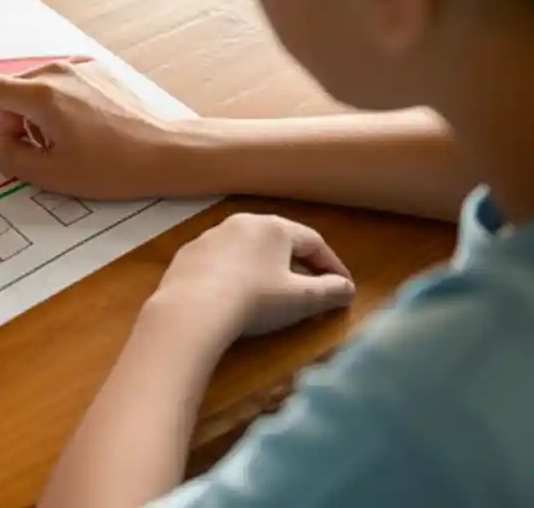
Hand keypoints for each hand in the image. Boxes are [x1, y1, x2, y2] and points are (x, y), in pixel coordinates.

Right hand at [0, 59, 200, 199]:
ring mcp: (77, 69)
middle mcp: (56, 73)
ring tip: (69, 147)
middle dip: (13, 128)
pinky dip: (56, 112)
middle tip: (44, 157)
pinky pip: (56, 90)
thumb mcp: (53, 176)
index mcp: (42, 97)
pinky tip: (85, 132)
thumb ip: (9, 156)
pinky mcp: (94, 72)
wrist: (168, 152)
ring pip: (31, 96)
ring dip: (36, 122)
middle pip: (8, 99)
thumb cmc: (113, 169)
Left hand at [149, 214, 355, 338]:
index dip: (332, 265)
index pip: (313, 242)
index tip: (343, 286)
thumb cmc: (254, 300)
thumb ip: (330, 291)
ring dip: (264, 267)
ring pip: (246, 249)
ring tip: (272, 290)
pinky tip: (233, 294)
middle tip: (311, 286)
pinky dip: (233, 274)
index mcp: (273, 228)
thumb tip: (347, 288)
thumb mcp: (301, 299)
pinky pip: (219, 262)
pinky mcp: (186, 255)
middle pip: (279, 241)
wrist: (190, 310)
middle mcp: (241, 223)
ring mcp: (209, 237)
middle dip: (299, 263)